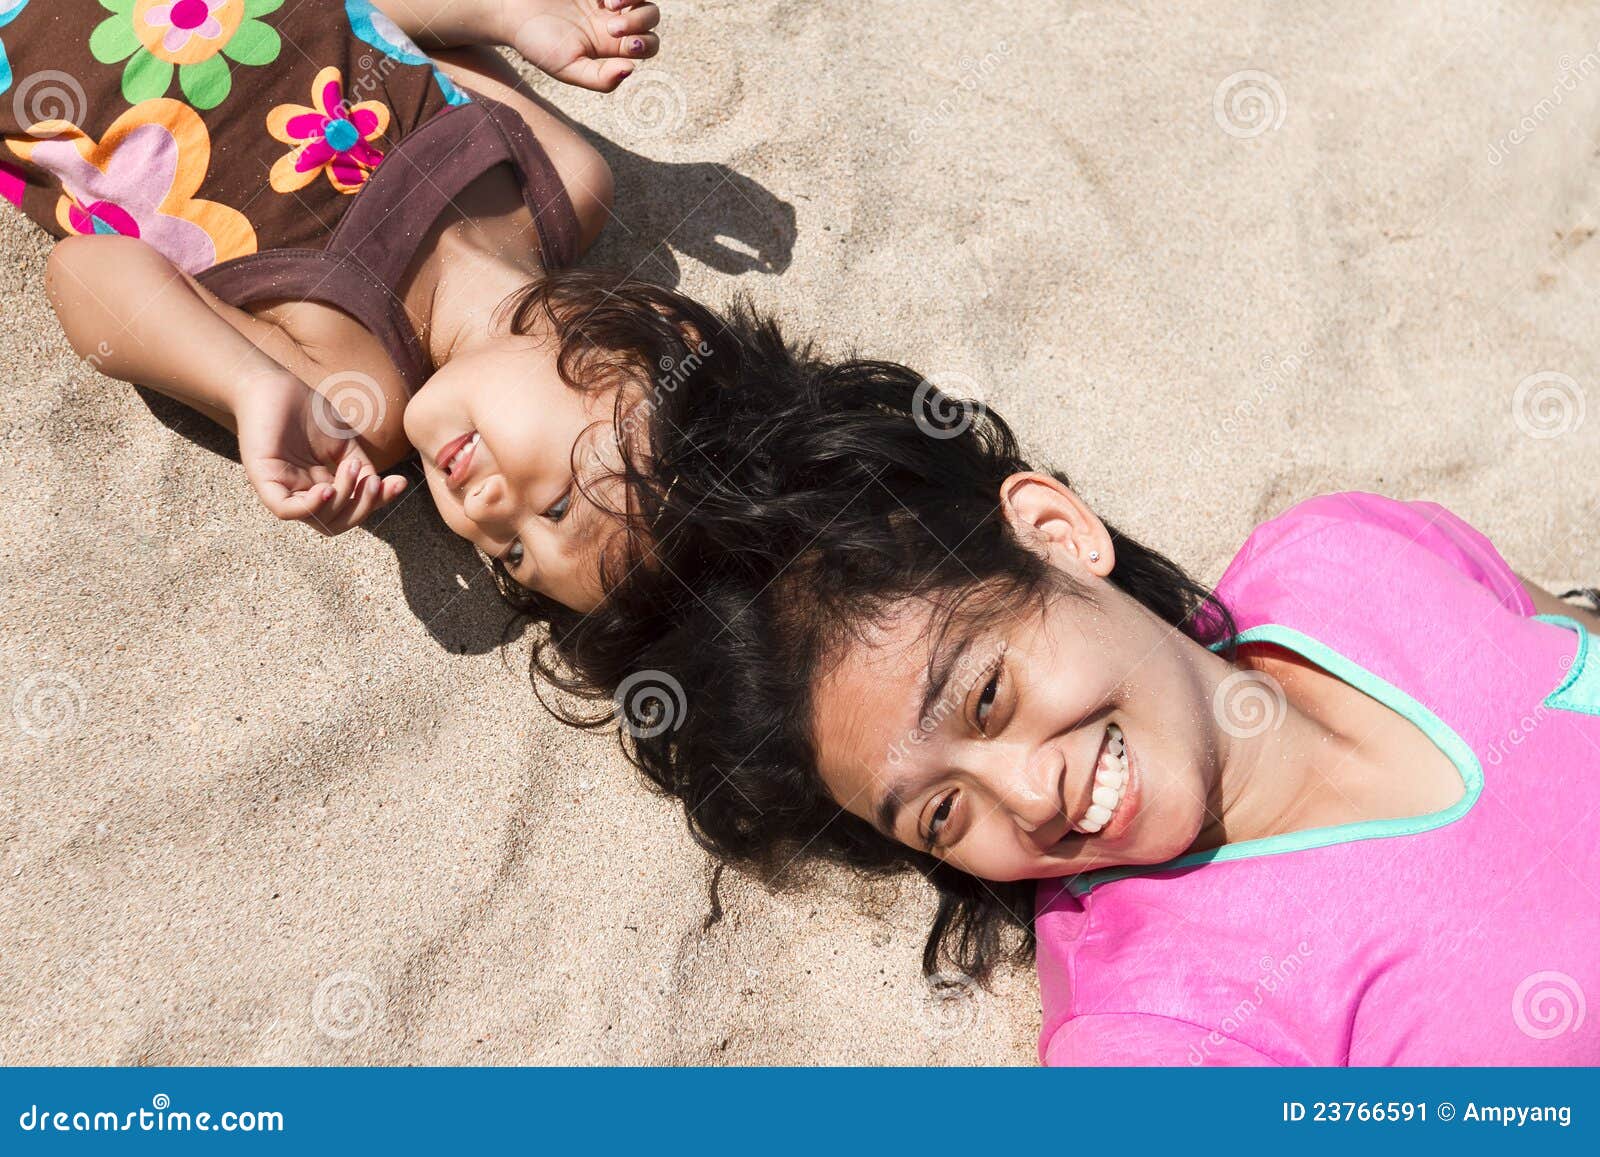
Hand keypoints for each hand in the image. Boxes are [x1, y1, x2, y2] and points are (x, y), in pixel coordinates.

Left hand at [236, 376, 407, 534]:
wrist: (275, 384)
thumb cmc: (307, 410)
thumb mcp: (344, 442)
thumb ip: (360, 468)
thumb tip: (380, 488)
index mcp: (320, 486)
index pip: (350, 509)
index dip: (376, 502)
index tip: (399, 483)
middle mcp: (302, 492)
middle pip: (336, 523)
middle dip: (363, 507)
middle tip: (373, 481)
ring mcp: (282, 488)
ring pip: (318, 520)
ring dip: (343, 501)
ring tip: (350, 468)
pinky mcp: (263, 480)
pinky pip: (286, 510)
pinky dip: (311, 507)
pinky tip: (327, 488)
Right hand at [499, 0, 660, 91]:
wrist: (510, 10)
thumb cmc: (536, 42)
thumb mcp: (567, 69)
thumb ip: (600, 78)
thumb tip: (631, 70)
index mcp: (611, 45)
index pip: (647, 45)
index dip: (645, 44)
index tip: (628, 44)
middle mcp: (612, 19)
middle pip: (651, 18)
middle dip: (640, 22)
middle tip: (611, 25)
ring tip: (609, 4)